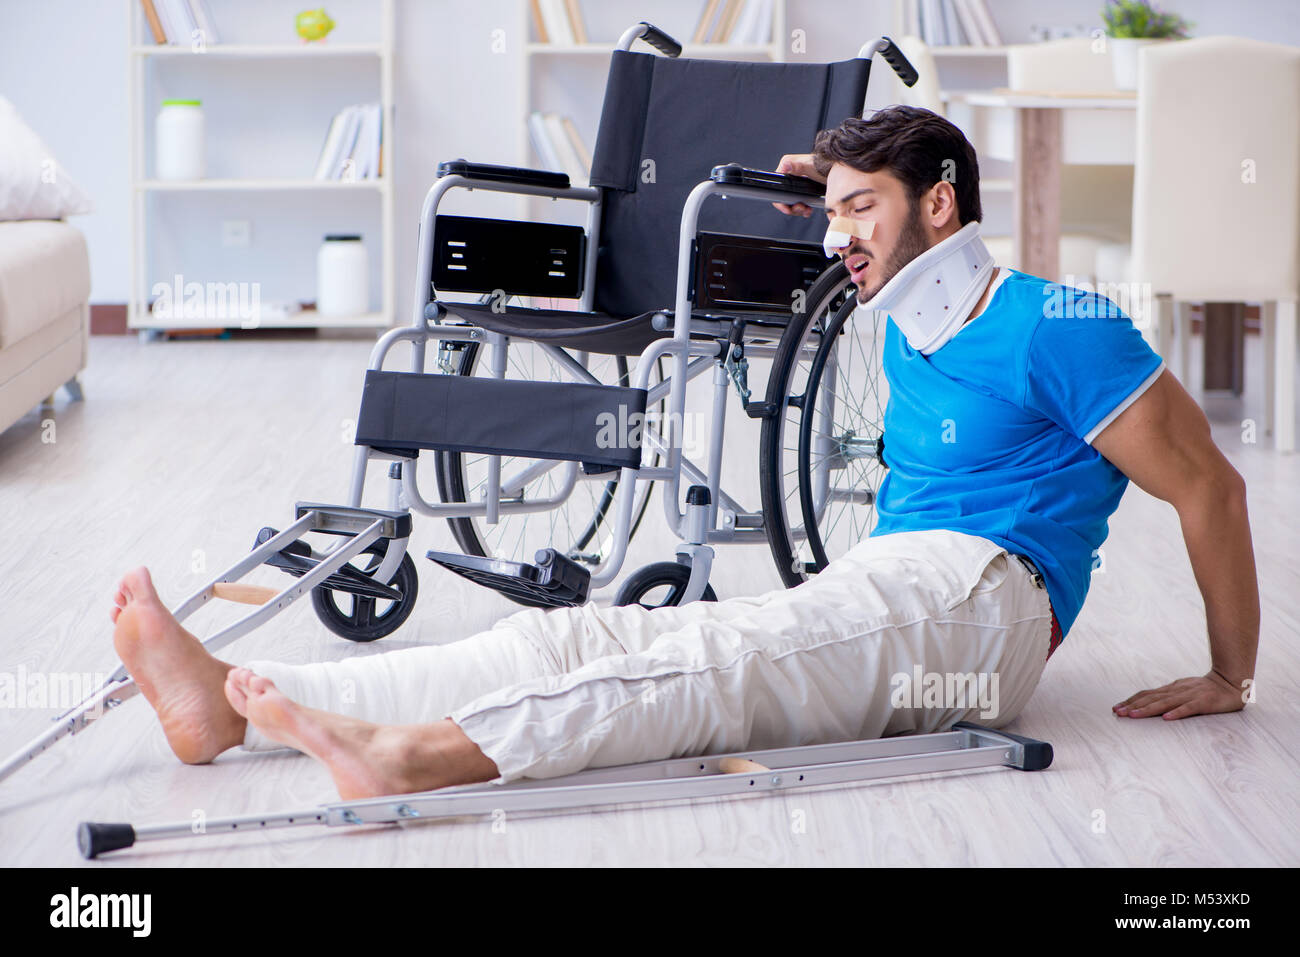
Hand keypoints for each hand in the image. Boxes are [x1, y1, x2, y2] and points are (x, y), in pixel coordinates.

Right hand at [771, 153, 822, 216]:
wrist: (839, 171)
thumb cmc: (825, 165)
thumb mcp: (809, 167)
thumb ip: (796, 166)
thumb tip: (785, 164)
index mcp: (787, 167)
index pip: (777, 187)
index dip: (780, 201)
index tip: (787, 209)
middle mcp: (790, 174)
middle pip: (783, 196)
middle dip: (791, 207)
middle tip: (800, 208)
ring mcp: (797, 182)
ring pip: (791, 201)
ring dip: (798, 209)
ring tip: (806, 210)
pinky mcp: (804, 188)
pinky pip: (799, 201)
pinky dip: (803, 208)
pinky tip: (808, 209)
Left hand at [1112, 671, 1247, 720]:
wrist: (1232, 681)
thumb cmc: (1206, 689)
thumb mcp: (1183, 690)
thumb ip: (1168, 696)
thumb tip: (1148, 702)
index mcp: (1171, 689)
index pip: (1147, 694)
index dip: (1131, 701)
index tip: (1116, 708)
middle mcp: (1177, 691)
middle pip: (1151, 698)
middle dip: (1132, 705)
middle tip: (1117, 712)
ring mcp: (1190, 696)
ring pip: (1165, 703)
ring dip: (1148, 709)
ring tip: (1133, 715)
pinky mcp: (1204, 702)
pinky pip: (1189, 708)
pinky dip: (1177, 712)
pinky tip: (1166, 718)